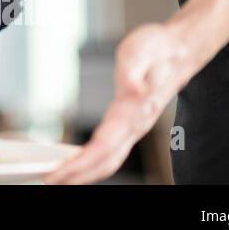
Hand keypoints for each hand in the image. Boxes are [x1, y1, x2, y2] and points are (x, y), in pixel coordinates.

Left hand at [45, 22, 193, 183]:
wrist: (180, 51)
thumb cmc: (158, 49)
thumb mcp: (142, 50)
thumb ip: (135, 70)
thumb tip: (134, 88)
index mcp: (133, 111)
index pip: (104, 146)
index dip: (81, 163)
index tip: (59, 171)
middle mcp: (135, 125)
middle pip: (105, 160)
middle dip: (77, 175)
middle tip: (48, 180)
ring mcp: (135, 127)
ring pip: (110, 160)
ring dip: (84, 173)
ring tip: (58, 178)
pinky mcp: (131, 124)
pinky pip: (111, 151)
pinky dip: (92, 163)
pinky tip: (77, 164)